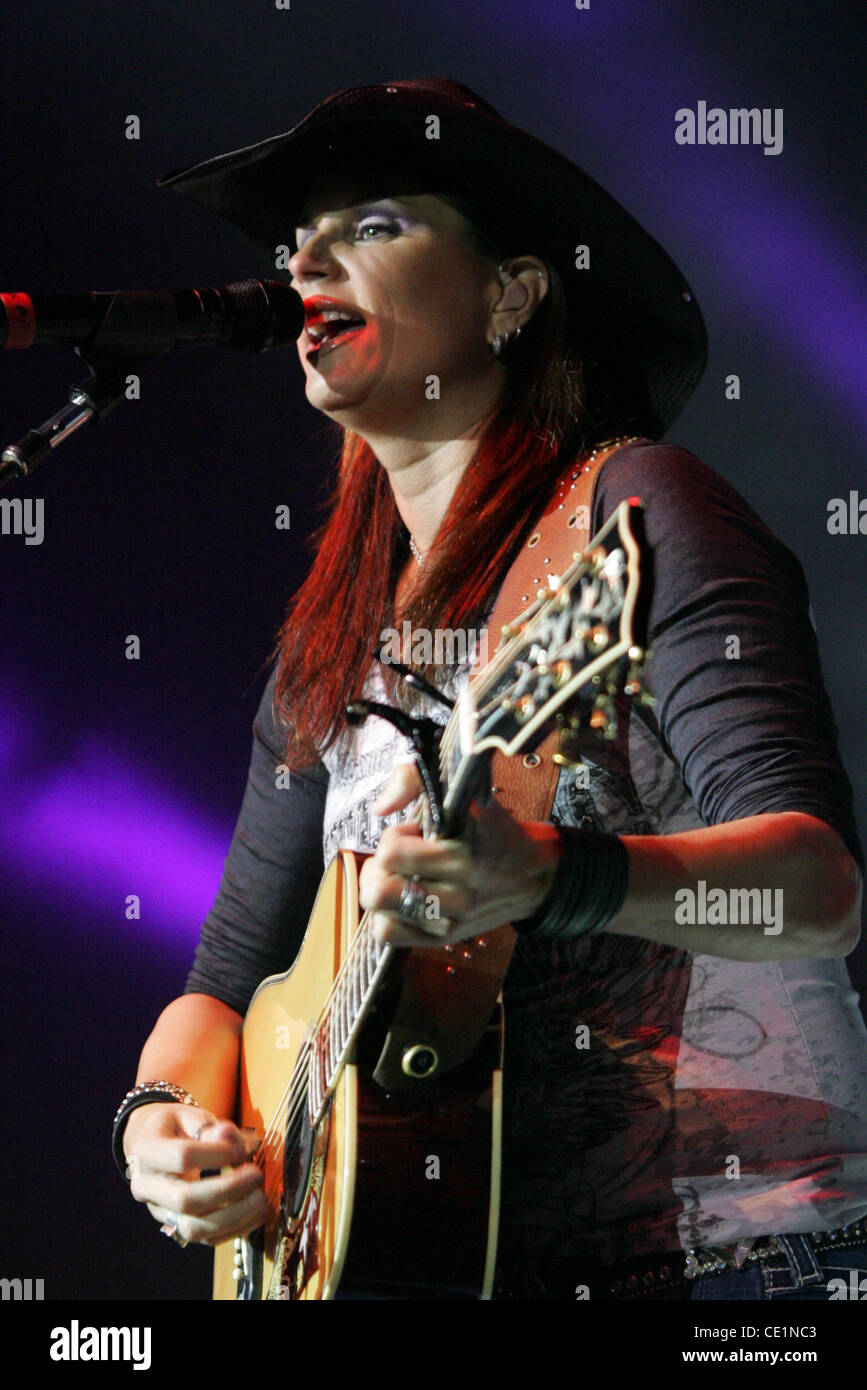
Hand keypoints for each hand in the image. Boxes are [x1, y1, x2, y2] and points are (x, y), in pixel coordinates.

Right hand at [123, 1102, 266, 1245]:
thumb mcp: (188, 1115)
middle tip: (256, 1176)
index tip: (240, 1149)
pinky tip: (254, 1213)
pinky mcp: (176, 1228)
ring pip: (194, 1228)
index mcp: (146, 1152)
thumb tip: (227, 1137)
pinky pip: (205, 1239)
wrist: (152, 1148)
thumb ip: (208, 1126)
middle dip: (228, 1190)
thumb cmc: (175, 1128)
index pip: (182, 1157)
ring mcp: (160, 1212)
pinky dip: (235, 1229)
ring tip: (260, 1199)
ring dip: (234, 1216)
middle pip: (185, 1200)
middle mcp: (147, 1187)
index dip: (217, 1154)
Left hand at [358, 761, 561, 947]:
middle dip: (379, 868)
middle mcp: (456, 894)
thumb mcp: (465, 793)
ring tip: (398, 877)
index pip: (392, 854)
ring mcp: (449, 921)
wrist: (530, 877)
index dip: (394, 837)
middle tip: (396, 858)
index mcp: (461, 855)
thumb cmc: (493, 833)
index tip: (413, 833)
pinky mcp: (442, 938)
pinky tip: (401, 900)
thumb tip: (380, 806)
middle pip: (379, 891)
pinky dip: (386, 916)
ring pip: (380, 915)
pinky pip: (389, 935)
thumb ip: (415, 780)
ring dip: (381, 891)